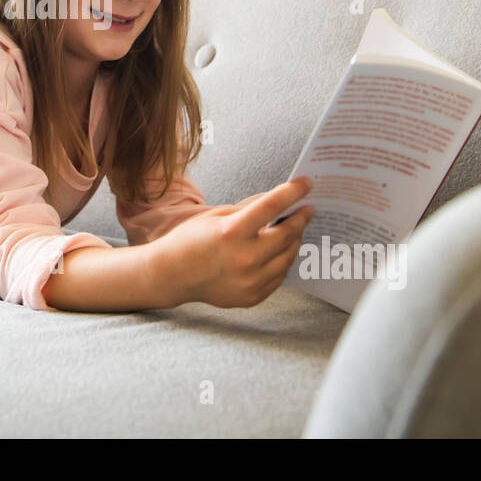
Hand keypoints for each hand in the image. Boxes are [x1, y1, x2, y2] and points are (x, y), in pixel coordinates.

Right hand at [150, 178, 314, 308]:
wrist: (172, 276)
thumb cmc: (191, 240)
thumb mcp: (217, 215)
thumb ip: (250, 208)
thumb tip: (279, 199)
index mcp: (231, 233)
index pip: (271, 206)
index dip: (293, 192)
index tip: (307, 184)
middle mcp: (244, 259)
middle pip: (287, 235)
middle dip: (300, 218)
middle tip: (307, 209)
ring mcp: (250, 281)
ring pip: (288, 257)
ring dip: (294, 241)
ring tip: (293, 230)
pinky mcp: (252, 296)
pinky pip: (279, 276)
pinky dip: (282, 261)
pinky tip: (278, 251)